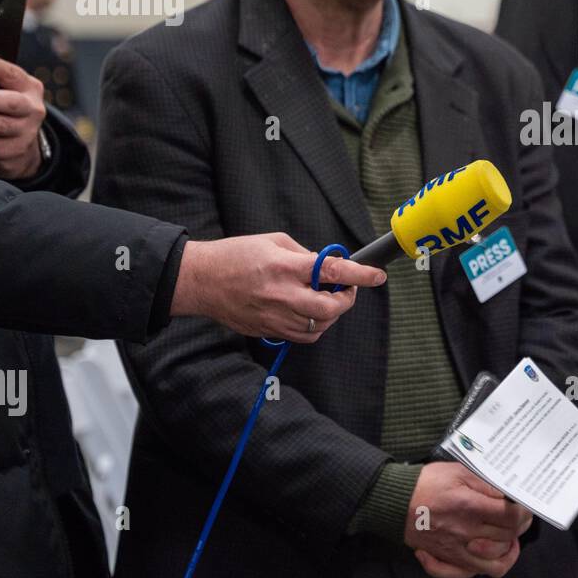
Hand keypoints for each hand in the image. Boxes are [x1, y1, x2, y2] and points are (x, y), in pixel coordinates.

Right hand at [170, 232, 386, 341]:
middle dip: (347, 300)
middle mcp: (281, 295)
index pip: (332, 271)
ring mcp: (274, 317)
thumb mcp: (274, 242)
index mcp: (284, 266)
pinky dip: (316, 325)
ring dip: (331, 313)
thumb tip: (328, 266)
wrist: (200, 281)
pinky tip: (310, 311)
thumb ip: (305, 255)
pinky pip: (304, 336)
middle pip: (330, 308)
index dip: (360, 274)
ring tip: (325, 297)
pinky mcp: (268, 330)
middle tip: (346, 289)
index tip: (377, 275)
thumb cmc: (236, 255)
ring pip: (319, 326)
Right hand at [406, 463, 531, 577]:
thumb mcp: (458, 471)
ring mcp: (457, 549)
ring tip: (508, 535)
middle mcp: (466, 532)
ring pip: (496, 561)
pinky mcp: (448, 558)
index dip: (523, 511)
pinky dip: (484, 568)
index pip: (510, 517)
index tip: (523, 504)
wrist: (395, 502)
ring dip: (508, 549)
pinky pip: (471, 574)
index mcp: (470, 507)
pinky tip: (491, 554)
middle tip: (518, 516)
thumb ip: (485, 482)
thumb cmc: (427, 483)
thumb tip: (507, 492)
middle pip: (506, 537)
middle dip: (519, 526)